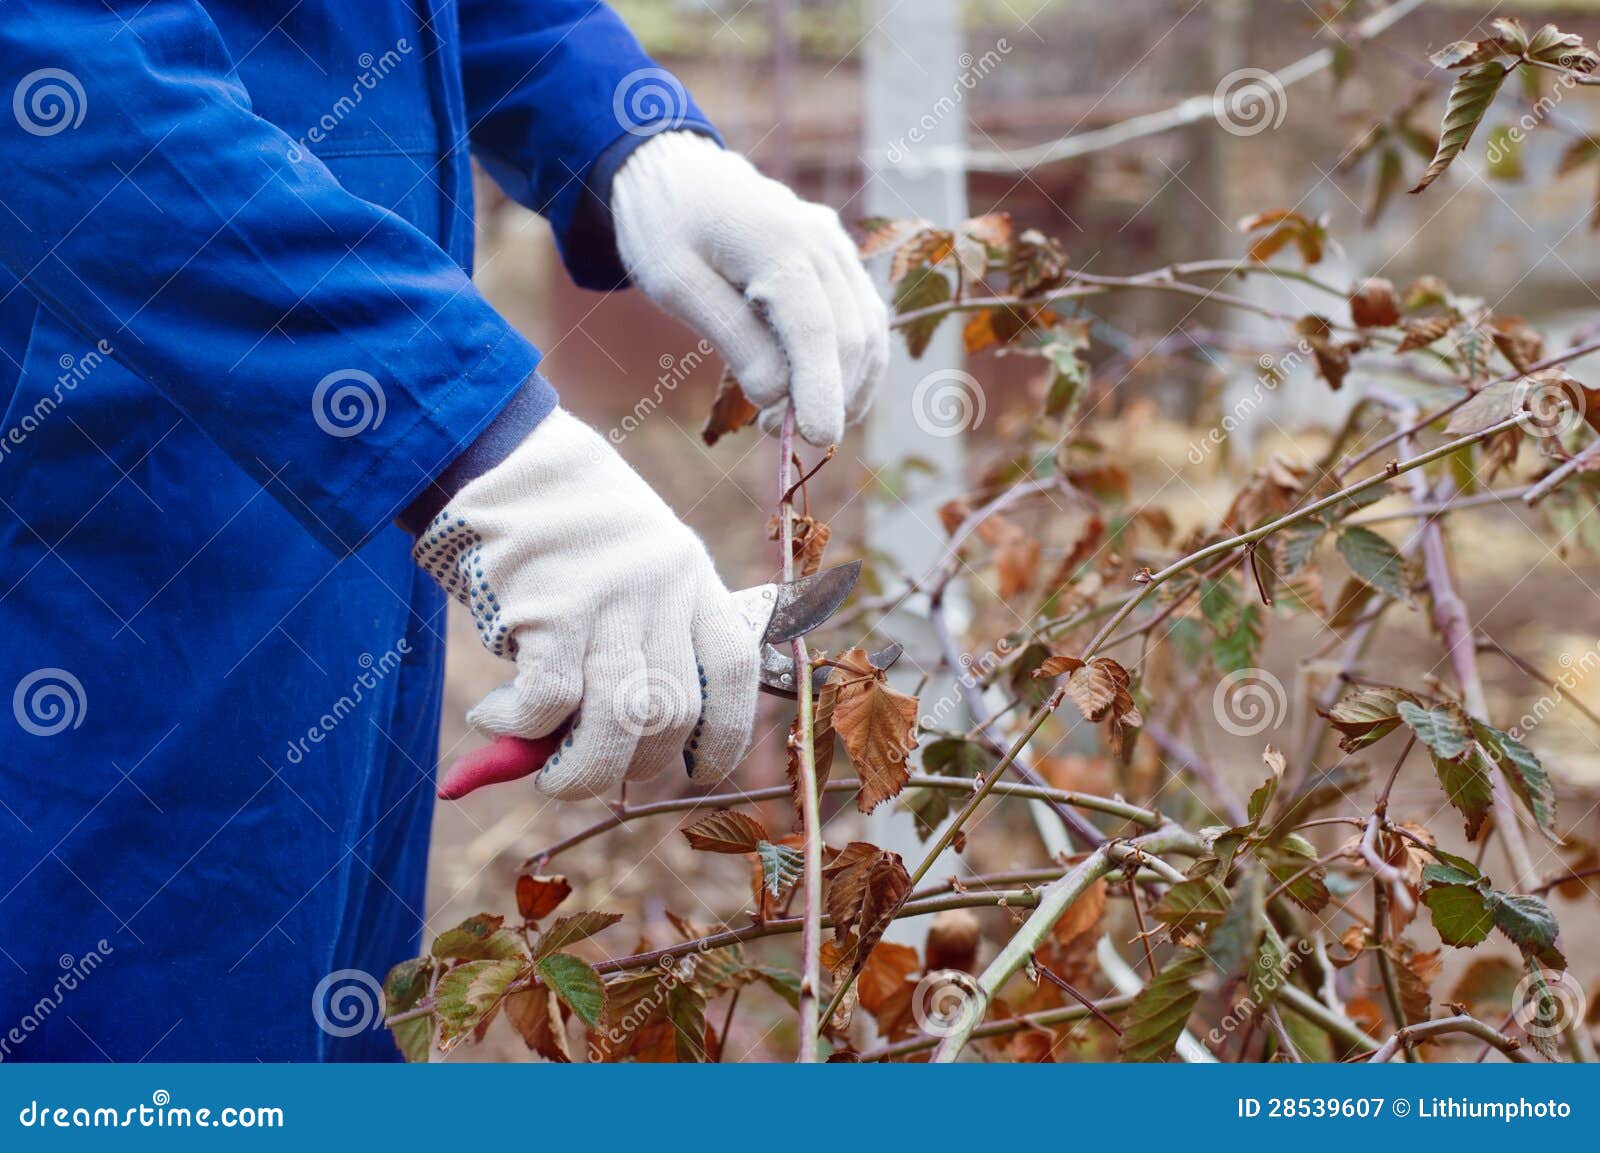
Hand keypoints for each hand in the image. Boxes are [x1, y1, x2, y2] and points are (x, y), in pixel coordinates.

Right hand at [412, 408, 760, 798]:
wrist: (500, 450)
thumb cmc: (561, 523)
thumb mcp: (625, 567)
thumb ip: (632, 642)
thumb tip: (612, 750)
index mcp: (691, 574)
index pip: (733, 669)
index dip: (725, 736)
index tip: (697, 773)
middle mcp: (662, 586)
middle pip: (673, 711)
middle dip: (634, 765)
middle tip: (590, 770)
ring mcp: (609, 597)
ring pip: (620, 721)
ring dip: (580, 771)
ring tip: (548, 774)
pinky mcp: (550, 607)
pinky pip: (549, 700)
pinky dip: (520, 726)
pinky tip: (494, 718)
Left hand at [612, 131, 888, 446]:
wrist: (674, 170)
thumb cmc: (664, 228)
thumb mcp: (674, 284)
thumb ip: (730, 336)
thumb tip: (776, 396)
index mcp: (777, 241)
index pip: (817, 330)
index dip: (823, 390)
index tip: (818, 440)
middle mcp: (821, 240)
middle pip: (851, 335)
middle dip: (828, 396)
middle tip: (777, 432)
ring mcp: (836, 246)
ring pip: (869, 330)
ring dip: (848, 386)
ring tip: (800, 420)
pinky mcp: (838, 258)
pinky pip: (862, 317)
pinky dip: (852, 362)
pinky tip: (823, 392)